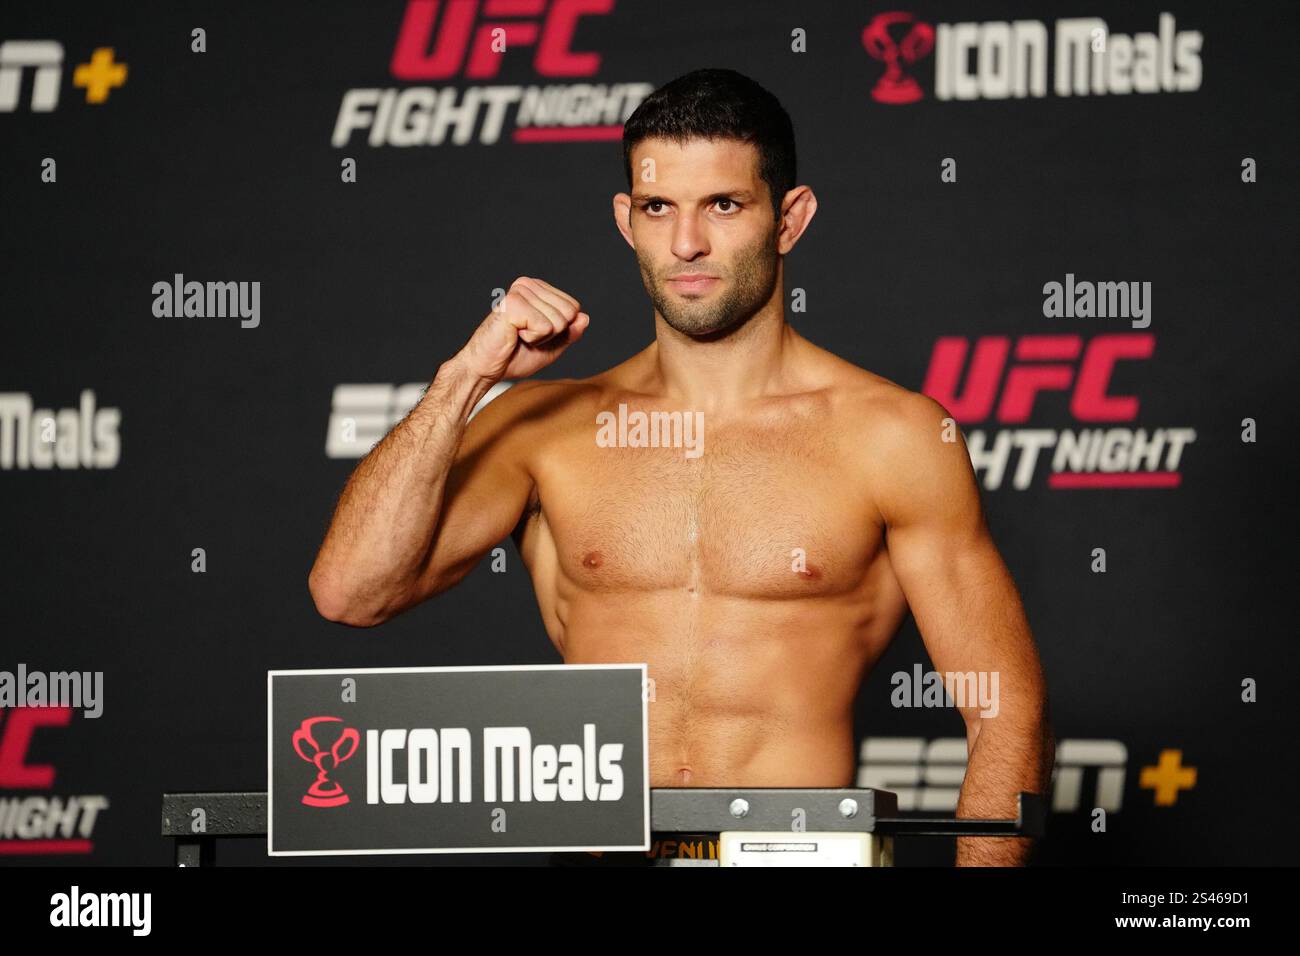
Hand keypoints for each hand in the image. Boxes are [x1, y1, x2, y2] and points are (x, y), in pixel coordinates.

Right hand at [458, 276, 589, 381]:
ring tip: (518, 335)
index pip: (573, 308)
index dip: (559, 330)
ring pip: (558, 321)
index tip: (535, 334)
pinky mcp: (514, 303)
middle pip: (569, 313)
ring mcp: (520, 291)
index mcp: (537, 289)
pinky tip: (514, 335)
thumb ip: (569, 333)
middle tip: (525, 336)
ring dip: (540, 338)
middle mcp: (528, 284)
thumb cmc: (513, 356)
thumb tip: (585, 317)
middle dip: (552, 334)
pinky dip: (533, 339)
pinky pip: (545, 327)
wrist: (485, 367)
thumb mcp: (550, 346)